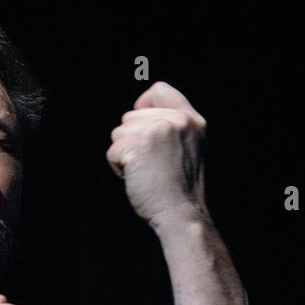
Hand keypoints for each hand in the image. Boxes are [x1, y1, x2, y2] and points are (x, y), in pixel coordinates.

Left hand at [106, 80, 209, 230]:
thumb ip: (171, 129)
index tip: (142, 128)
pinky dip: (118, 168)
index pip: (159, 90)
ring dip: (125, 155)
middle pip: (131, 116)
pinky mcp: (138, 144)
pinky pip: (113, 152)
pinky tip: (137, 179)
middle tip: (151, 166)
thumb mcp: (188, 150)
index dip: (144, 105)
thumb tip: (135, 115)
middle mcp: (176, 120)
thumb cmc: (180, 191)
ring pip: (119, 133)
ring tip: (146, 173)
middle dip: (132, 140)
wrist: (182, 214)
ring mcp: (157, 129)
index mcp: (192, 120)